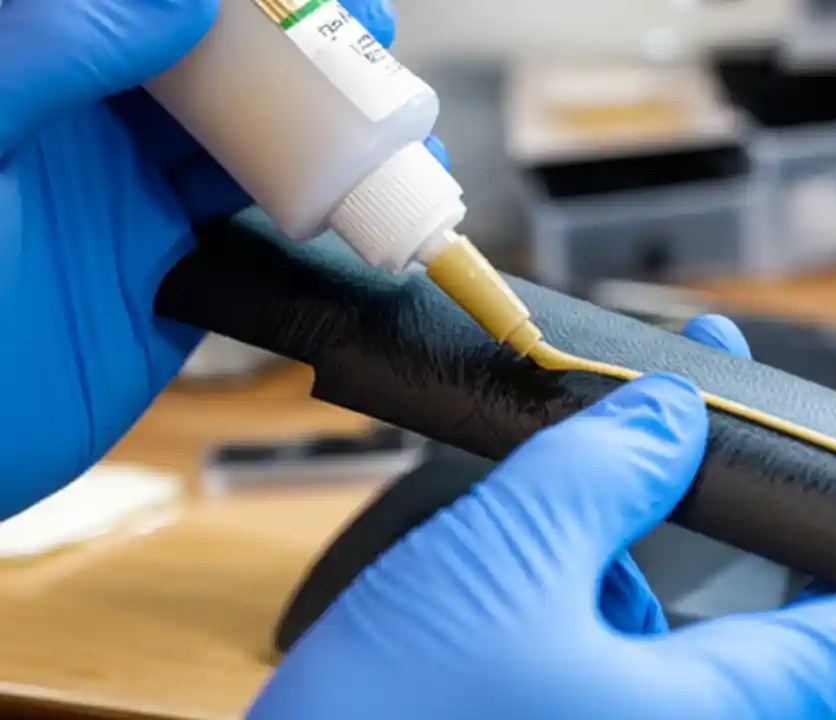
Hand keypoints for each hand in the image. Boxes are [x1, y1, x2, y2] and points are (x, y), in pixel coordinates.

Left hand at [0, 0, 443, 518]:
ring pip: (251, 140)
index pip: (158, 15)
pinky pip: (255, 224)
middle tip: (369, 37)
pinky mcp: (173, 269)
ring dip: (324, 125)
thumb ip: (63, 54)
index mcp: (46, 76)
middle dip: (299, 49)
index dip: (242, 3)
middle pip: (219, 67)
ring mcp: (137, 199)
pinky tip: (358, 195)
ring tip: (394, 117)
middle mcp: (97, 130)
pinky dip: (316, 207)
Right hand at [251, 315, 835, 718]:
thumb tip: (675, 415)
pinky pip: (632, 634)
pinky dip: (620, 554)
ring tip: (656, 402)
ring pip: (703, 610)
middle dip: (772, 475)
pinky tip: (579, 490)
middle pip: (794, 602)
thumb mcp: (503, 562)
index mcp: (717, 718)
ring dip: (686, 504)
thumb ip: (606, 471)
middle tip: (758, 387)